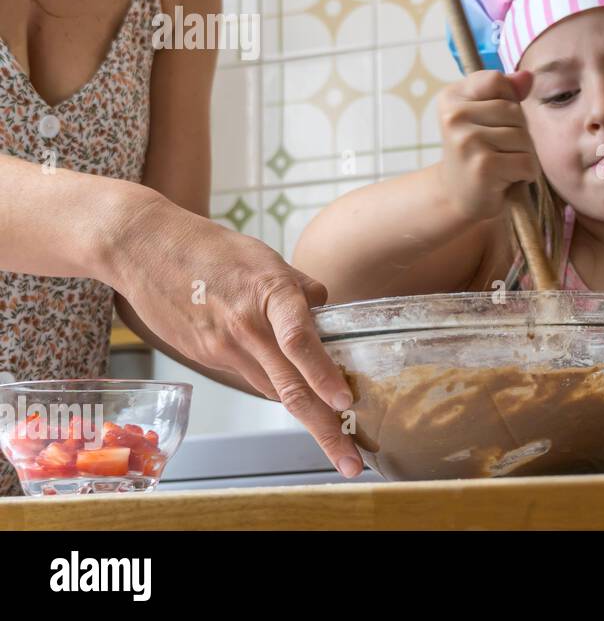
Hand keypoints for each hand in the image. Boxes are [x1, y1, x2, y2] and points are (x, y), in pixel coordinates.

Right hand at [107, 191, 363, 477]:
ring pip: (273, 390)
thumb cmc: (210, 247)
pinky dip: (277, 389)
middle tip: (352, 463)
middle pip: (290, 386)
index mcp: (268, 293)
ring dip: (307, 417)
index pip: (299, 340)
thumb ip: (301, 290)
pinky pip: (251, 378)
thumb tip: (329, 315)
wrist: (143, 248)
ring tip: (338, 441)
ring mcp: (223, 347)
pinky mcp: (206, 357)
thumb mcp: (267, 257)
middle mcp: (246, 327)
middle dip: (325, 429)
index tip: (345, 401)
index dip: (323, 373)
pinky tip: (299, 399)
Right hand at [434, 68, 536, 221]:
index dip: (507, 101)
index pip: (497, 80)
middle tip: (497, 151)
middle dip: (518, 133)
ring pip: (524, 137)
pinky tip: (506, 179)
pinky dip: (526, 174)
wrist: (458, 197)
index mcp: (451, 97)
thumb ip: (507, 92)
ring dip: (523, 155)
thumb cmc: (477, 152)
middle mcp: (454, 116)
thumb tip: (528, 76)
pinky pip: (527, 162)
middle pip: (514, 111)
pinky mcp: (484, 166)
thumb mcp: (486, 115)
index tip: (492, 122)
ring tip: (501, 165)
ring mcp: (467, 140)